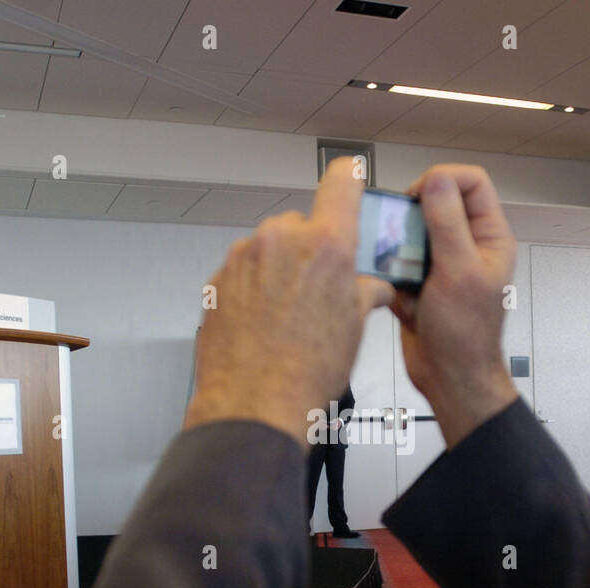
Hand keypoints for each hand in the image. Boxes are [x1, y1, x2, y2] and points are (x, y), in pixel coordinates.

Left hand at [183, 158, 393, 445]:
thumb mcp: (355, 329)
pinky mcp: (217, 281)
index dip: (349, 178)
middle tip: (321, 288)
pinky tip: (265, 325)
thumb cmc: (306, 373)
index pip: (341, 182)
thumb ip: (363, 291)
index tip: (351, 180)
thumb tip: (372, 286)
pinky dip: (256, 290)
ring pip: (271, 248)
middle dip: (313, 249)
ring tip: (290, 316)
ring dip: (282, 271)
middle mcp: (280, 240)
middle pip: (302, 224)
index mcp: (325, 244)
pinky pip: (245, 273)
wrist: (254, 406)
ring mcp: (243, 258)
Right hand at [388, 165, 517, 447]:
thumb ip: (447, 223)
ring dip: (395, 243)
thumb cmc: (465, 333)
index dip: (443, 180)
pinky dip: (388, 269)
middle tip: (395, 229)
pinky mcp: (417, 281)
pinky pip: (396, 260)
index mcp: (489, 237)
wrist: (450, 379)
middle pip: (436, 202)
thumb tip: (436, 179)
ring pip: (411, 231)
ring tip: (389, 260)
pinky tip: (390, 286)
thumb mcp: (458, 271)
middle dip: (411, 214)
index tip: (417, 198)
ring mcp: (440, 263)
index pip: (471, 182)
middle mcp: (466, 245)